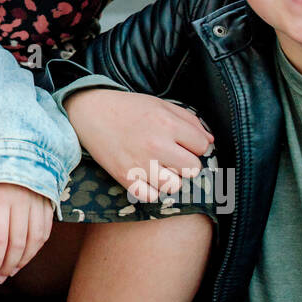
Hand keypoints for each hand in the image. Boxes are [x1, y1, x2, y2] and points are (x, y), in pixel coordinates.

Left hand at [0, 183, 53, 283]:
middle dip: (8, 266)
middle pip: (18, 245)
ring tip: (12, 271)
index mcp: (0, 199)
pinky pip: (45, 231)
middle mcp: (22, 202)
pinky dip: (37, 247)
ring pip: (34, 241)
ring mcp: (38, 202)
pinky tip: (27, 255)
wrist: (17, 144)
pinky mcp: (48, 201)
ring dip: (23, 260)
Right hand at [65, 88, 211, 203]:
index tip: (182, 142)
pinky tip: (147, 178)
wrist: (91, 113)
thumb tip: (210, 142)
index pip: (201, 146)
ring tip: (159, 167)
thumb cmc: (129, 108)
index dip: (194, 144)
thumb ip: (189, 120)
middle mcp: (156, 144)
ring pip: (174, 186)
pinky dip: (152, 190)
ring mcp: (140, 163)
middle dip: (185, 163)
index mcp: (167, 123)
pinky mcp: (125, 177)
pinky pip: (151, 197)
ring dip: (170, 178)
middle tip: (172, 155)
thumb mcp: (161, 105)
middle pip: (193, 169)